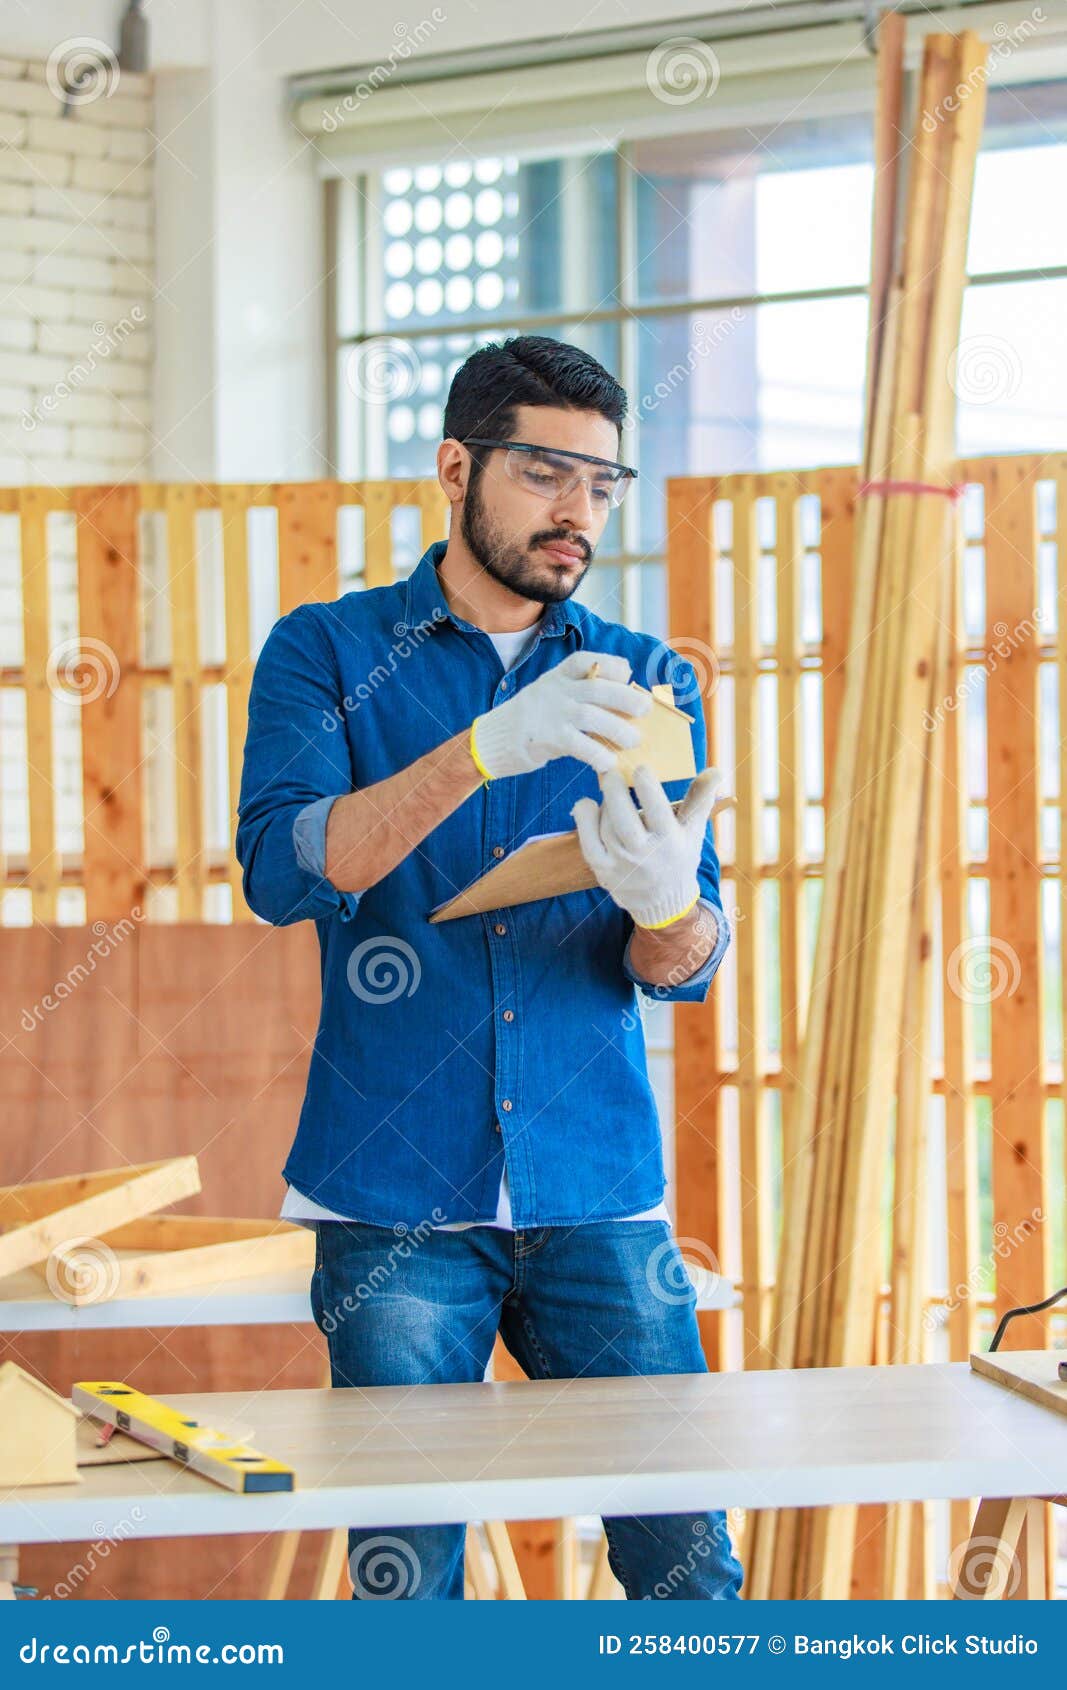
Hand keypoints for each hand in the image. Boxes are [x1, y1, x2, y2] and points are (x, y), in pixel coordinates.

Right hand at [469, 650, 651, 778]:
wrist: (492, 740)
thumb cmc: (531, 720)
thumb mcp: (551, 695)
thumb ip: (579, 694)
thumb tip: (622, 704)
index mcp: (556, 676)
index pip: (586, 660)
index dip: (610, 665)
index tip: (627, 674)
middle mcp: (555, 690)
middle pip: (597, 687)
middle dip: (625, 697)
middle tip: (644, 710)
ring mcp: (550, 714)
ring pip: (592, 716)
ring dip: (618, 728)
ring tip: (634, 741)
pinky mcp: (546, 739)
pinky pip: (579, 745)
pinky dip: (598, 753)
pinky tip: (609, 762)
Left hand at [571, 764, 722, 928]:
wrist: (663, 902)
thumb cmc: (679, 857)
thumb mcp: (693, 831)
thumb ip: (700, 799)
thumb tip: (715, 770)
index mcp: (670, 842)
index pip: (658, 812)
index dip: (647, 788)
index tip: (640, 768)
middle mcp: (645, 855)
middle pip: (624, 820)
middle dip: (615, 792)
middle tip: (612, 771)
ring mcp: (621, 864)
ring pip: (606, 827)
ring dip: (604, 803)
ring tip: (609, 788)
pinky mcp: (602, 870)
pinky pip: (588, 842)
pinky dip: (584, 820)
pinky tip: (586, 805)